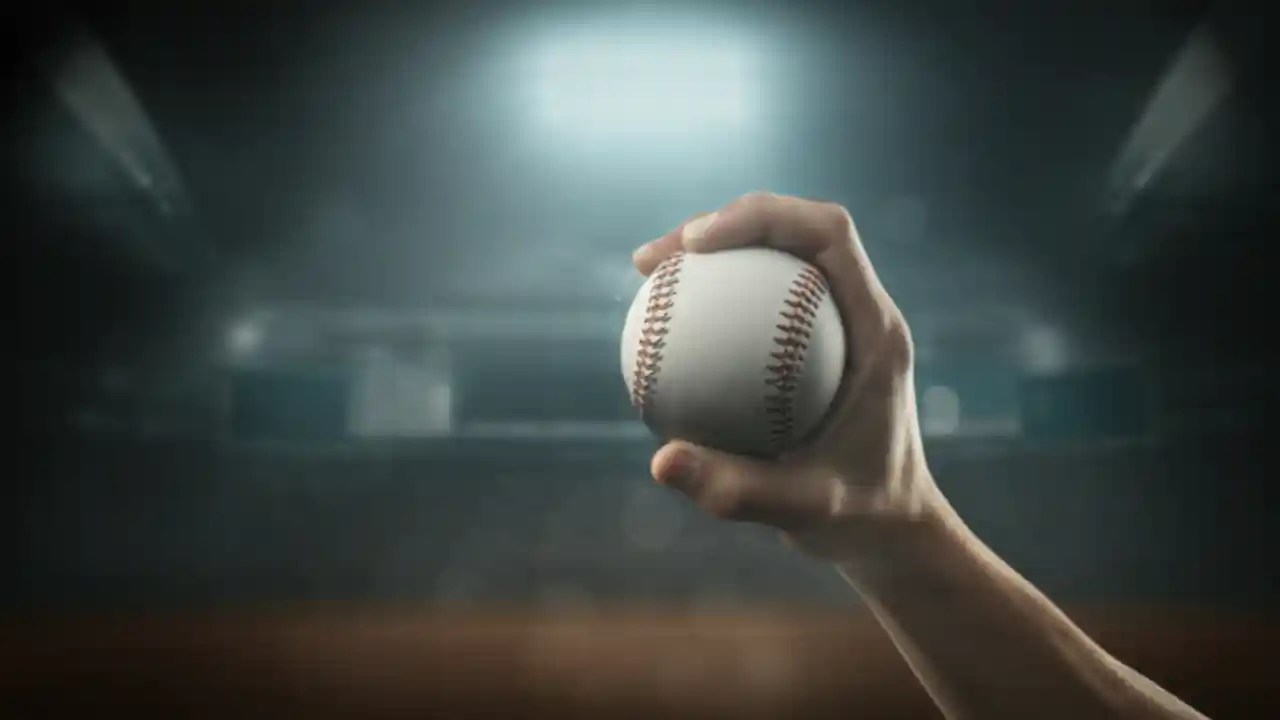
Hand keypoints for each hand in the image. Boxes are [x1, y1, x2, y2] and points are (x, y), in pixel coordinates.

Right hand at [632, 192, 948, 563]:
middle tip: (653, 260)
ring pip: (774, 259)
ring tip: (647, 275)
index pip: (829, 234)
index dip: (762, 216)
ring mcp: (838, 323)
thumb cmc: (860, 520)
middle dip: (722, 223)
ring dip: (712, 251)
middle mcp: (861, 311)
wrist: (893, 531)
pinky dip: (712, 302)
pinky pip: (758, 304)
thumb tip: (661, 461)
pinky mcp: (814, 343)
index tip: (697, 243)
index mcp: (877, 328)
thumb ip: (739, 491)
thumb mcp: (806, 514)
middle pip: (795, 229)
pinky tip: (660, 330)